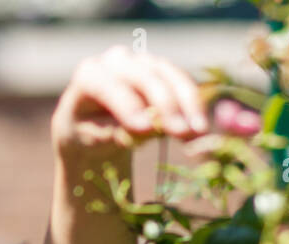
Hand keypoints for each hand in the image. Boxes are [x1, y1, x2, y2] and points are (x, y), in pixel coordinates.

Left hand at [51, 45, 259, 158]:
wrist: (93, 125)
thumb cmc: (87, 133)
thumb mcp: (90, 138)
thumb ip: (113, 131)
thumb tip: (150, 125)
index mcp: (90, 74)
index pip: (108, 85)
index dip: (128, 105)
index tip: (145, 129)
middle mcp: (117, 61)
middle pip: (145, 76)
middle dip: (167, 104)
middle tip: (183, 132)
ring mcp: (142, 63)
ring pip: (170, 76)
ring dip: (188, 104)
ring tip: (199, 132)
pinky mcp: (162, 72)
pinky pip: (182, 84)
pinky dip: (193, 105)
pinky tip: (201, 128)